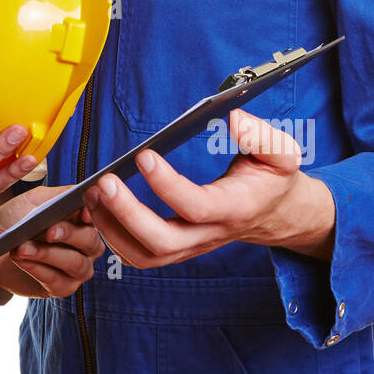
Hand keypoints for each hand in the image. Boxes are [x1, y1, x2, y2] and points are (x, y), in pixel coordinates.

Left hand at [0, 185, 103, 299]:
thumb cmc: (16, 219)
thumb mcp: (33, 200)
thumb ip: (57, 195)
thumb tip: (79, 192)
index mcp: (83, 220)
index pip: (98, 216)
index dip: (93, 216)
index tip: (83, 214)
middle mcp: (87, 246)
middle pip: (90, 241)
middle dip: (68, 235)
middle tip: (48, 232)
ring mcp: (77, 268)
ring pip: (75, 263)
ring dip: (47, 254)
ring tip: (23, 248)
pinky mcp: (62, 287)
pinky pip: (57, 281)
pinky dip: (37, 268)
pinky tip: (21, 259)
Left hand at [82, 109, 335, 267]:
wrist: (272, 213)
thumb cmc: (271, 179)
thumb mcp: (281, 154)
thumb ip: (263, 137)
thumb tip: (234, 118)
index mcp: (234, 209)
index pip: (196, 206)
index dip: (167, 185)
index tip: (143, 154)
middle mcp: (208, 234)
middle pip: (162, 242)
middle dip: (127, 215)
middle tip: (103, 183)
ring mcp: (190, 246)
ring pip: (145, 255)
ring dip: (111, 229)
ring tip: (91, 193)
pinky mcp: (175, 248)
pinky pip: (139, 255)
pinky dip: (112, 236)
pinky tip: (97, 207)